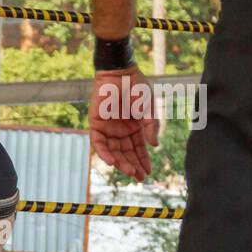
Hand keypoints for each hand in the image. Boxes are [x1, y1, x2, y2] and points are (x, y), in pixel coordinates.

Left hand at [88, 65, 159, 181]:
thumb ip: (152, 126)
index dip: (143, 161)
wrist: (121, 73)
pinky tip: (112, 162)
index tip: (148, 173)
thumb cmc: (137, 88)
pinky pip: (98, 143)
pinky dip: (104, 153)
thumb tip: (155, 146)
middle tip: (139, 178)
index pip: (139, 149)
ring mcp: (108, 129)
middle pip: (126, 153)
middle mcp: (121, 131)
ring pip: (113, 151)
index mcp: (135, 128)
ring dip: (121, 162)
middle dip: (133, 166)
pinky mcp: (96, 125)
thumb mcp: (149, 109)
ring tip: (129, 172)